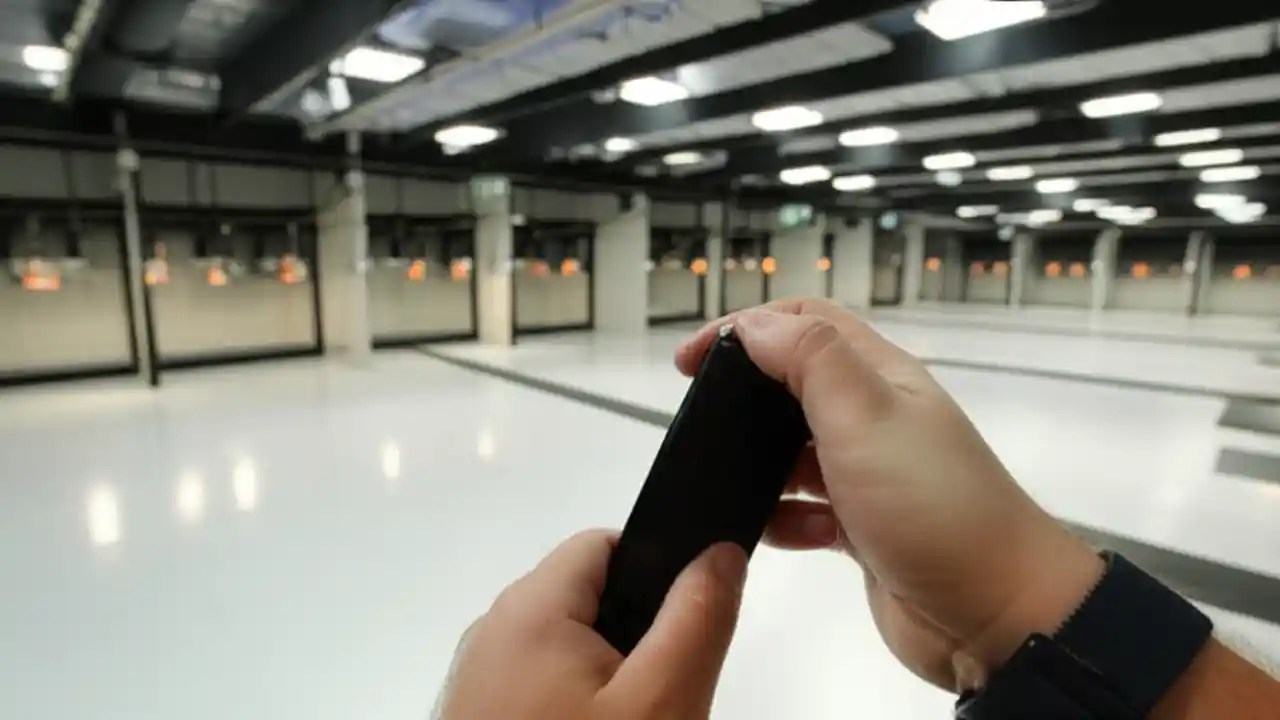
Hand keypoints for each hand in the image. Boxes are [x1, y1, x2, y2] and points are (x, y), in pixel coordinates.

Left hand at [434, 530, 747, 719]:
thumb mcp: (660, 701)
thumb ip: (696, 617)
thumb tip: (718, 552)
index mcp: (530, 608)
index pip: (603, 544)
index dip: (658, 568)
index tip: (689, 622)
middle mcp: (492, 633)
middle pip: (586, 601)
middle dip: (637, 637)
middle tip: (665, 700)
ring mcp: (478, 683)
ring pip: (566, 654)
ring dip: (609, 684)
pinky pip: (540, 694)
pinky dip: (576, 713)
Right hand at [676, 300, 1103, 691]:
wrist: (998, 615)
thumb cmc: (935, 507)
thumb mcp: (866, 417)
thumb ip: (808, 361)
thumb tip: (752, 324)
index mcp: (880, 377)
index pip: (805, 322)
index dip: (745, 328)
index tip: (691, 360)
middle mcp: (876, 418)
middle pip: (795, 384)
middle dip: (744, 396)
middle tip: (698, 419)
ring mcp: (870, 474)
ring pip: (794, 451)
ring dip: (758, 462)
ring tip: (727, 481)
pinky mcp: (864, 528)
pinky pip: (806, 510)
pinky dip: (782, 517)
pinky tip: (773, 531)